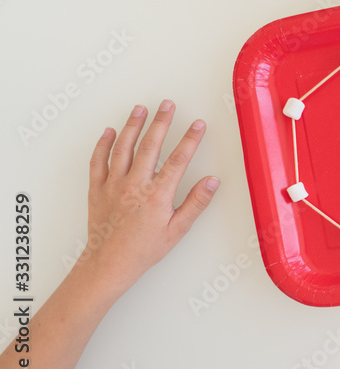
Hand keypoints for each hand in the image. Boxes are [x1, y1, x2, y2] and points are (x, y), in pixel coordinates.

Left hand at [80, 100, 219, 295]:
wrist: (109, 263)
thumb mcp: (178, 229)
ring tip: (140, 109)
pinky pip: (98, 161)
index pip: (179, 159)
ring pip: (124, 148)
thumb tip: (212, 182)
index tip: (198, 124)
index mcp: (157, 194)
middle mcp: (135, 184)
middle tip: (168, 105)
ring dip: (133, 125)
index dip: (191, 139)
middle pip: (151, 145)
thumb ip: (196, 203)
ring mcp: (114, 185)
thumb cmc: (143, 249)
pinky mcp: (98, 189)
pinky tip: (110, 132)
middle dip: (161, 122)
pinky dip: (103, 144)